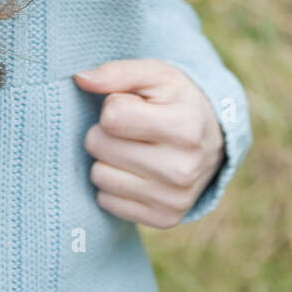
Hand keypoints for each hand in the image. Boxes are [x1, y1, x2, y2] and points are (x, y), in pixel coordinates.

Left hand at [73, 59, 226, 227]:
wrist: (212, 140)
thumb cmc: (175, 101)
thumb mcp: (155, 75)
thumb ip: (117, 72)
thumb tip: (79, 79)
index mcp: (184, 127)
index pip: (112, 116)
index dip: (114, 105)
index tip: (132, 106)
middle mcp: (182, 169)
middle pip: (100, 146)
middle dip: (106, 132)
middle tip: (130, 128)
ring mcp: (174, 199)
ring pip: (99, 175)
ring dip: (107, 159)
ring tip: (132, 148)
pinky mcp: (164, 219)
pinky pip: (106, 201)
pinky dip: (113, 184)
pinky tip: (135, 171)